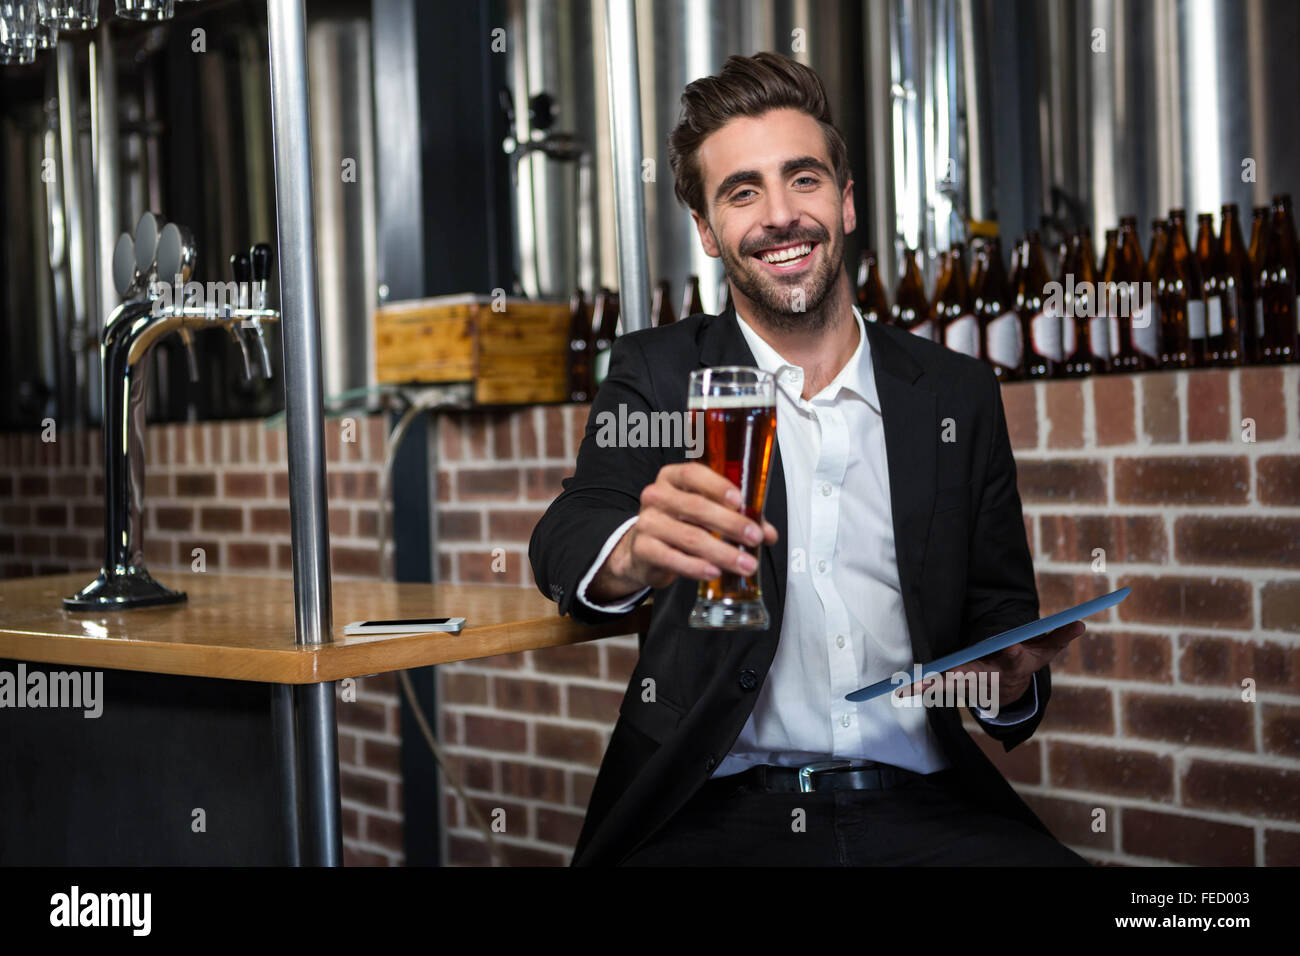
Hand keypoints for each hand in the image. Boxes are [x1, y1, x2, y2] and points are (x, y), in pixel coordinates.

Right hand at [587, 462, 778, 602]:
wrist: (643, 550)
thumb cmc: (679, 524)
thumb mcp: (705, 514)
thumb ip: (737, 516)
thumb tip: (768, 532)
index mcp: (673, 478)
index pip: (693, 474)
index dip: (717, 486)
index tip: (740, 500)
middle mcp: (656, 496)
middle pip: (696, 507)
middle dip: (731, 524)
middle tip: (755, 537)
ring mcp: (647, 522)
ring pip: (690, 536)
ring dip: (722, 552)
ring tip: (744, 563)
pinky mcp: (643, 548)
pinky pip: (673, 558)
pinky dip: (697, 567)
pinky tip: (714, 571)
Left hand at [897, 620, 1086, 709]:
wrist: (1007, 687)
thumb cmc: (1025, 659)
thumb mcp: (1045, 648)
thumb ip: (1060, 637)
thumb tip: (1080, 622)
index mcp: (1010, 667)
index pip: (1014, 661)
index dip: (1014, 654)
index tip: (1012, 646)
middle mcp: (989, 678)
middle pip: (975, 678)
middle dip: (960, 677)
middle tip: (948, 674)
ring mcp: (969, 683)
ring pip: (949, 685)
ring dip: (932, 685)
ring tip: (912, 686)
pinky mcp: (952, 683)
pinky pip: (934, 685)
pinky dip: (918, 688)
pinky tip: (900, 689)